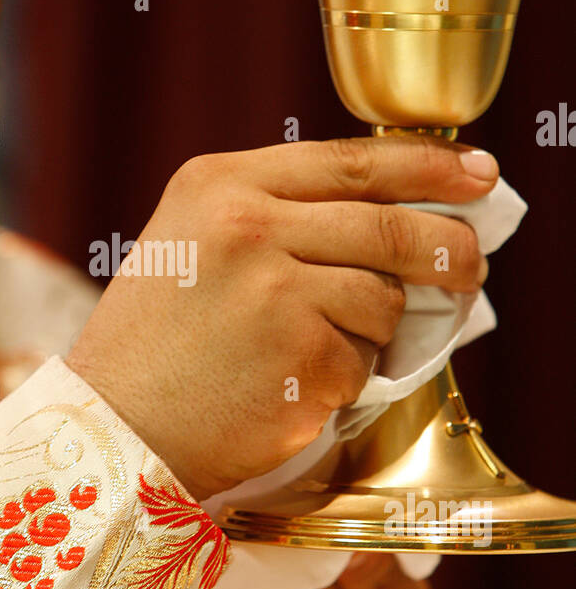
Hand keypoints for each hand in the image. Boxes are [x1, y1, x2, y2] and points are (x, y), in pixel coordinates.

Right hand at [66, 136, 495, 499]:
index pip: (352, 160)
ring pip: (383, 298)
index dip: (427, 165)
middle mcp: (246, 223)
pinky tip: (292, 388)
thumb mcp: (194, 241)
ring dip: (371, 331)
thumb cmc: (156, 344)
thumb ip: (277, 214)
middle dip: (446, 249)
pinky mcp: (299, 353)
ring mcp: (274, 288)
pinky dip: (343, 380)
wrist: (113, 428)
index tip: (475, 173)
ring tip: (312, 351)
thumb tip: (398, 213)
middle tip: (469, 266)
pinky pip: (363, 360)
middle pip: (388, 225)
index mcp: (219, 183)